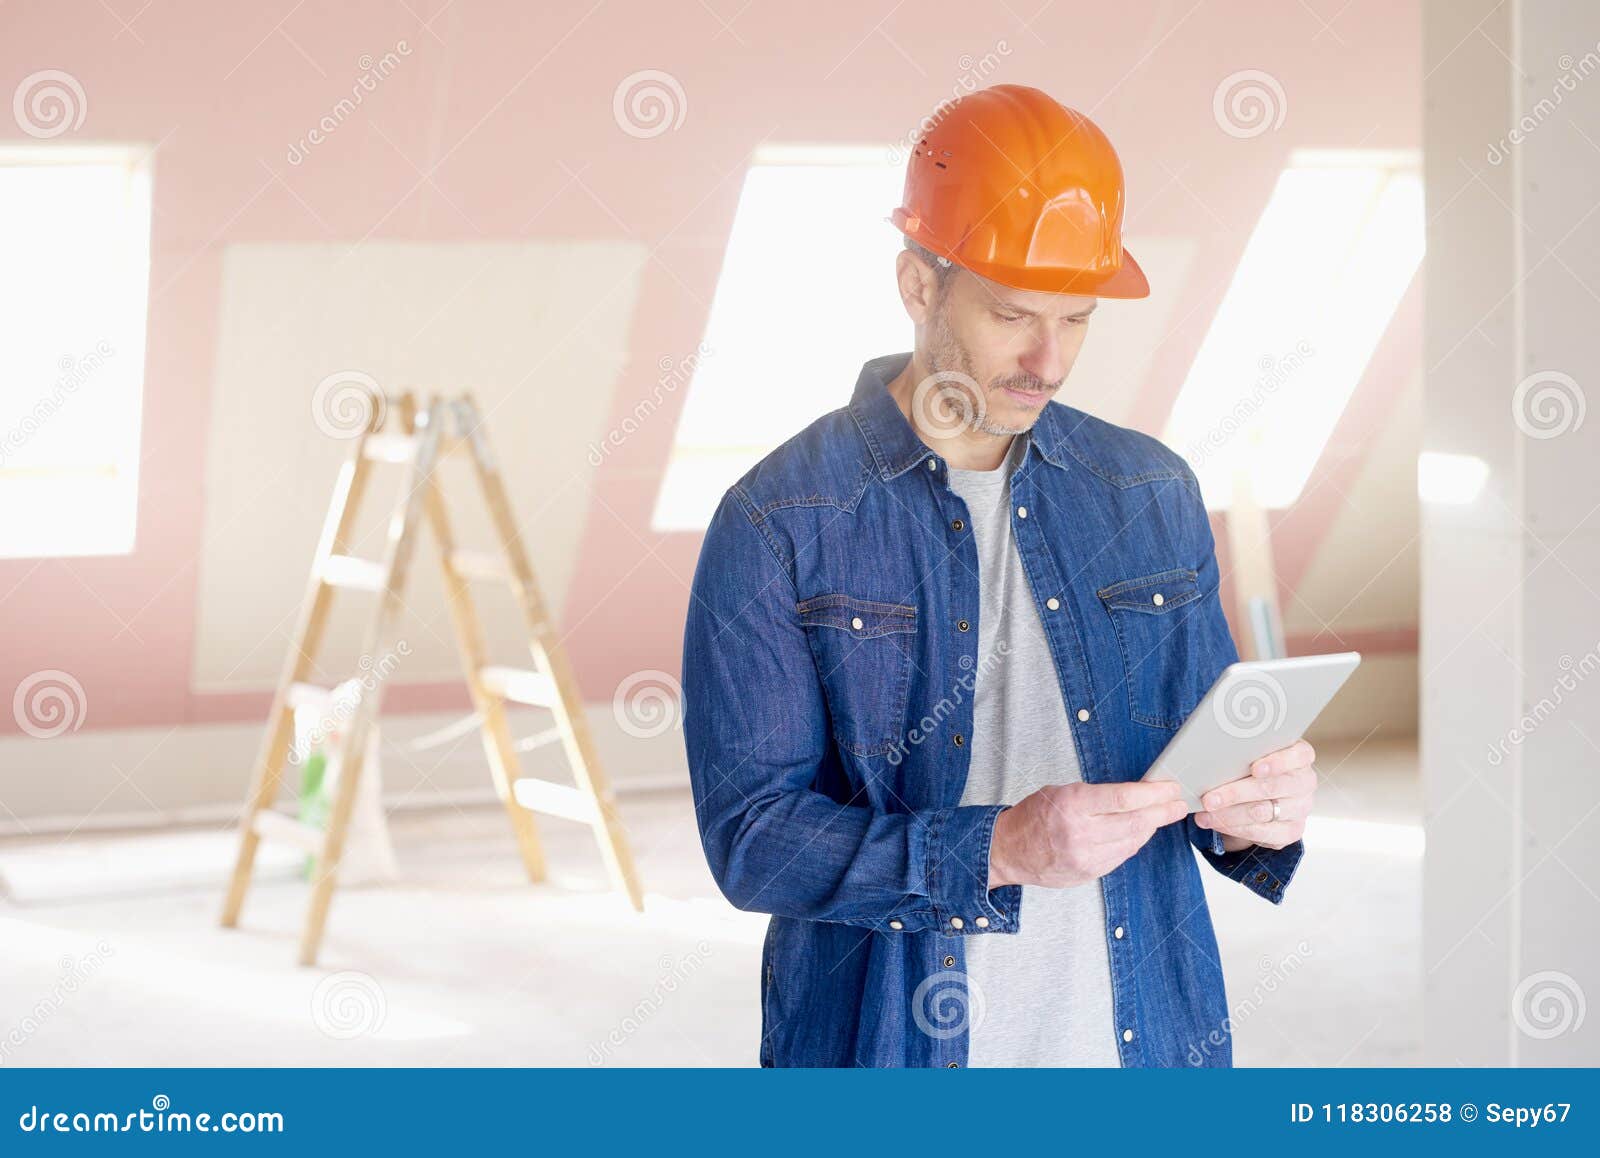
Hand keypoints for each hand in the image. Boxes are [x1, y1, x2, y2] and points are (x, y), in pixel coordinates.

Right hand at [989, 779, 1188, 888]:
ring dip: (1151, 827)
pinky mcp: (1089, 872)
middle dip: (1163, 811)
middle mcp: (1080, 832)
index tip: (1170, 788)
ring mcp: (1086, 856)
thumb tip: (1134, 794)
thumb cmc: (1032, 817)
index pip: (1124, 798)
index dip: (1153, 793)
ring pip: (1133, 840)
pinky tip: (1139, 832)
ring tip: (1162, 816)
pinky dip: (1134, 842)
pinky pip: (1122, 855)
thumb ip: (1096, 796)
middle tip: (1179, 804)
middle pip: (1136, 821)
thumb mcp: (1061, 792)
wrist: (1008, 851)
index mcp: (1072, 804)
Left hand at [1193, 739, 1316, 851]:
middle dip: (1236, 793)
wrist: (1263, 797)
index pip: (1299, 755)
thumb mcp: (1250, 755)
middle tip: (1209, 799)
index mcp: (1300, 756)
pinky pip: (1264, 833)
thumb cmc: (1252, 768)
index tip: (1254, 769)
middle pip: (1272, 787)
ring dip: (1229, 814)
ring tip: (1205, 814)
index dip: (1277, 762)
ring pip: (1263, 812)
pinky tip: (1216, 823)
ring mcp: (1301, 808)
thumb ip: (1240, 753)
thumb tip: (1209, 754)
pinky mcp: (1293, 830)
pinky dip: (1235, 828)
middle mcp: (1304, 782)